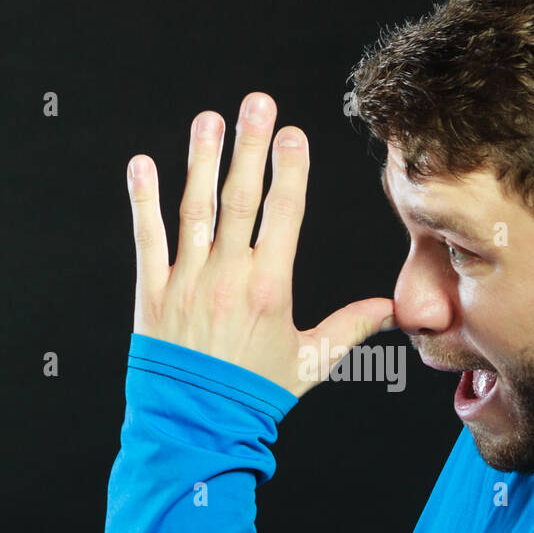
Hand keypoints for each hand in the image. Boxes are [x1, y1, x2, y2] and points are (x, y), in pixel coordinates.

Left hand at [126, 91, 396, 398]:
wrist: (197, 429)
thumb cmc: (255, 398)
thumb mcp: (310, 363)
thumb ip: (350, 328)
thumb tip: (392, 309)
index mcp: (269, 289)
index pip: (284, 215)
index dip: (290, 170)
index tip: (293, 134)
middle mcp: (227, 277)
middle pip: (241, 199)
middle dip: (250, 146)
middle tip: (257, 103)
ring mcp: (187, 282)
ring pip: (194, 209)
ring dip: (200, 160)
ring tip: (208, 120)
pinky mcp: (153, 295)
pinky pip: (147, 240)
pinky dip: (143, 202)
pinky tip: (141, 165)